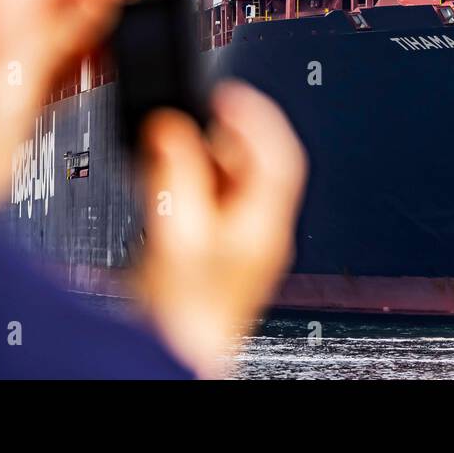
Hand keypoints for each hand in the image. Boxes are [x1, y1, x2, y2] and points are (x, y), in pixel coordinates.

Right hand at [135, 81, 306, 377]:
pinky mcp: (223, 255)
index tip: (229, 93)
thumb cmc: (180, 315)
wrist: (174, 359)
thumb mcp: (174, 233)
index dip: (258, 116)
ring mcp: (245, 246)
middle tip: (194, 116)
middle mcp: (262, 235)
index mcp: (264, 225)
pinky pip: (220, 203)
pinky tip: (172, 181)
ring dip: (208, 158)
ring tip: (175, 146)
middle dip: (226, 134)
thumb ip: (175, 174)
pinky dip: (198, 182)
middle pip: (258, 166)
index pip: (281, 155)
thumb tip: (173, 125)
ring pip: (236, 183)